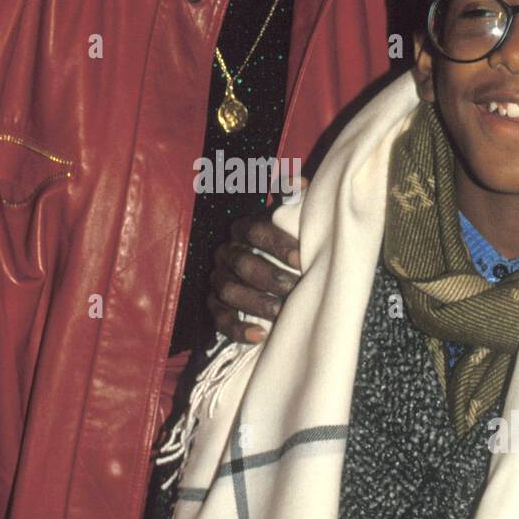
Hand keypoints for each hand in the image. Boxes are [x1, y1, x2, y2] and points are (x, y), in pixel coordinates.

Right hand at [208, 180, 305, 343]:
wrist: (278, 278)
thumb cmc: (288, 248)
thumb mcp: (293, 222)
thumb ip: (295, 200)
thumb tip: (301, 183)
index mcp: (244, 229)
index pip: (254, 230)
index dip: (277, 243)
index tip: (302, 258)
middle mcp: (227, 252)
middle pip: (241, 263)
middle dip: (269, 276)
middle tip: (295, 288)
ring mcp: (219, 280)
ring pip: (229, 290)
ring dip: (256, 302)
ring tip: (281, 312)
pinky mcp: (216, 306)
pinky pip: (220, 319)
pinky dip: (238, 328)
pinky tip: (259, 335)